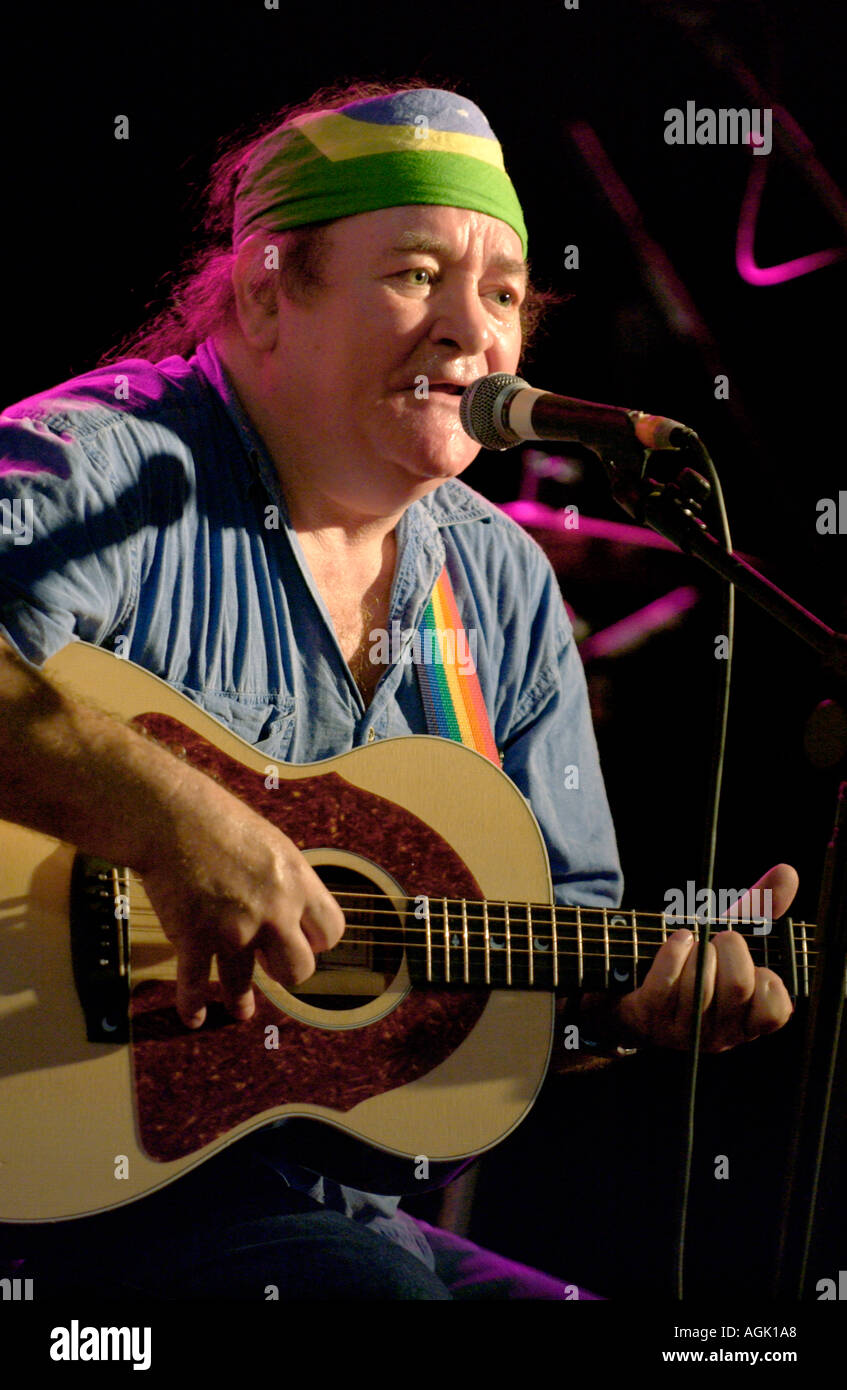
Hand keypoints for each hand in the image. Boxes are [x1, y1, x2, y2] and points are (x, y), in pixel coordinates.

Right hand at [139, 770, 344, 1028]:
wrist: (172, 818)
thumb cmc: (221, 821)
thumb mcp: (273, 845)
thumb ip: (288, 882)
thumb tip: (296, 910)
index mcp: (298, 884)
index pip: (330, 933)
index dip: (318, 942)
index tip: (305, 943)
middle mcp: (273, 912)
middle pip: (298, 969)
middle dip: (286, 971)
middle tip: (272, 966)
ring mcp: (233, 930)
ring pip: (246, 987)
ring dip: (242, 1001)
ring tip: (242, 1010)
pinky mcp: (194, 940)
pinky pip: (196, 986)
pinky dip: (194, 1007)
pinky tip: (196, 1017)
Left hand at [616, 864, 797, 1051]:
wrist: (633, 993)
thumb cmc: (697, 963)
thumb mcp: (732, 939)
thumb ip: (762, 906)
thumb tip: (787, 872)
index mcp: (747, 1022)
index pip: (775, 1011)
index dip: (768, 981)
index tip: (757, 965)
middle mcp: (721, 1035)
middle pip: (737, 986)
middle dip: (729, 949)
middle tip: (720, 939)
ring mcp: (685, 1031)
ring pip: (701, 983)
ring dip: (697, 950)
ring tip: (694, 944)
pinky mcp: (652, 1017)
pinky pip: (667, 981)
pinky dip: (674, 951)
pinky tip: (679, 940)